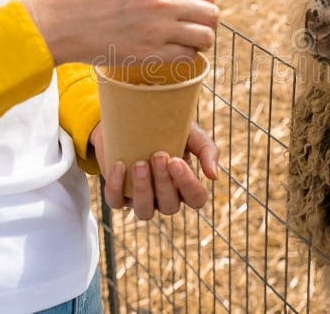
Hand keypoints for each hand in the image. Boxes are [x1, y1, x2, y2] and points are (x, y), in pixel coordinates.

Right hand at [22, 0, 218, 64]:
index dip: (206, 1)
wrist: (60, 21)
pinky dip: (185, 56)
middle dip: (207, 22)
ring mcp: (157, 28)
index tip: (196, 10)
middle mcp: (162, 0)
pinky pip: (187, 56)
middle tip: (193, 28)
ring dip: (200, 41)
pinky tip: (172, 52)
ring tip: (185, 42)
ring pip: (205, 37)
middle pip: (212, 13)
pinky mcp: (149, 52)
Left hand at [91, 121, 219, 219]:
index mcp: (185, 185)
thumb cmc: (168, 128)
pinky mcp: (118, 194)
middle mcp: (165, 197)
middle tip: (158, 154)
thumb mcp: (192, 134)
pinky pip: (116, 202)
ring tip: (139, 164)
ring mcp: (141, 199)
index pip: (196, 199)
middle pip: (170, 206)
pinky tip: (119, 165)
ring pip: (144, 212)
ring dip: (143, 189)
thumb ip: (207, 151)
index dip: (188, 185)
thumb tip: (213, 176)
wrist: (133, 117)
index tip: (177, 161)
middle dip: (164, 182)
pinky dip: (116, 186)